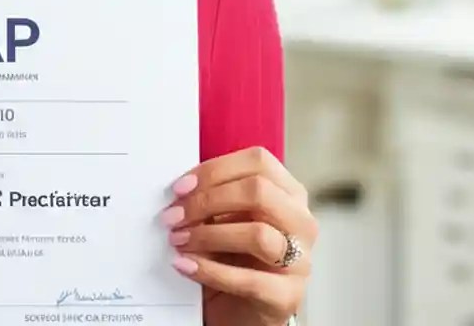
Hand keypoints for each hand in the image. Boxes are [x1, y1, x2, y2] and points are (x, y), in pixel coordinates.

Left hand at [160, 147, 315, 325]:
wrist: (240, 310)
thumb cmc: (231, 257)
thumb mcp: (223, 219)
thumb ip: (212, 199)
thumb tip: (179, 190)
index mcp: (288, 193)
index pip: (259, 162)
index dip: (215, 170)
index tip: (180, 187)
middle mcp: (301, 222)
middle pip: (259, 192)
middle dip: (207, 200)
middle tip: (173, 215)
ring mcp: (300, 260)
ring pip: (257, 234)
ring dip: (208, 235)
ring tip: (177, 240)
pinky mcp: (288, 295)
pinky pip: (249, 280)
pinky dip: (210, 270)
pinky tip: (184, 265)